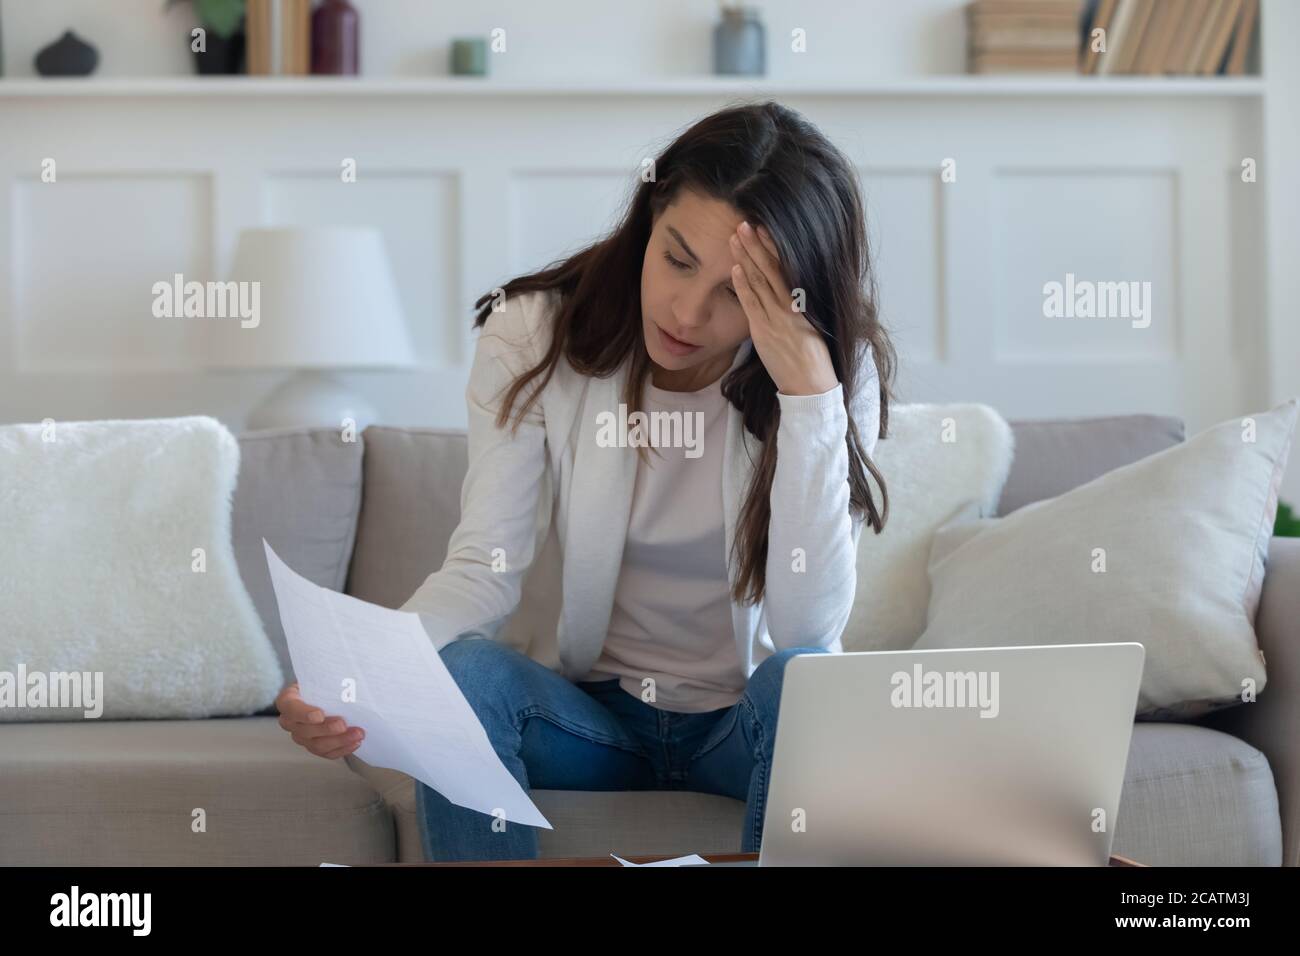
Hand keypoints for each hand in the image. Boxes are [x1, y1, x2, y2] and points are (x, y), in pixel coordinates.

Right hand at [275, 682, 364, 759]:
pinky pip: (327, 753)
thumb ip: (328, 676)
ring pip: (316, 745)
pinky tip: (355, 742)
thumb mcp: (321, 675)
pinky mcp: (314, 746)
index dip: (304, 714)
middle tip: (343, 724)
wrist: (325, 693)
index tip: (320, 715)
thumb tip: (348, 674)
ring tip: (357, 734)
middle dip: (326, 729)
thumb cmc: (322, 683)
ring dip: (339, 741)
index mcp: (288, 700)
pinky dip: (342, 749)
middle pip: (304, 731)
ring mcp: (301, 736)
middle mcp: (290, 721)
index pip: (291, 708)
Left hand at [730, 221, 837, 396]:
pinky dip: (743, 285)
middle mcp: (789, 306)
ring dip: (746, 258)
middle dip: (756, 245)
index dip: (773, 247)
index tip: (763, 228)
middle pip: (770, 269)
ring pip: (758, 282)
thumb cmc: (813, 357)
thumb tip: (790, 287)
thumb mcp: (811, 324)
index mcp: (803, 302)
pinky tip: (735, 269)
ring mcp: (775, 318)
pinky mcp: (763, 332)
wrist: (810, 385)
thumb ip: (799, 304)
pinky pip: (751, 304)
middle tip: (744, 224)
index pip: (786, 267)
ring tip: (735, 238)